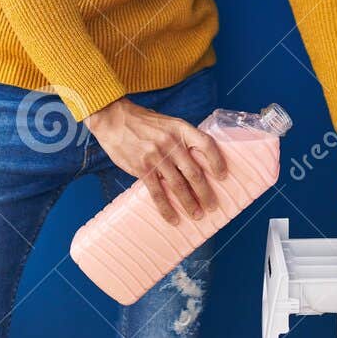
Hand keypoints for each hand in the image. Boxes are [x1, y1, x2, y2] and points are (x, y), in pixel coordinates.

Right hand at [84, 98, 227, 223]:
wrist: (114, 118)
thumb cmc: (143, 122)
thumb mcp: (167, 123)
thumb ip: (181, 139)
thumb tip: (198, 161)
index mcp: (181, 128)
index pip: (206, 145)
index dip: (217, 161)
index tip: (223, 176)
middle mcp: (171, 142)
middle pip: (194, 172)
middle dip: (205, 193)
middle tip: (213, 206)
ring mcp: (156, 156)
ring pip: (178, 186)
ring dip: (189, 203)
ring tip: (197, 215)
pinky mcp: (142, 168)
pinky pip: (157, 193)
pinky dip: (166, 208)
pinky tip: (172, 218)